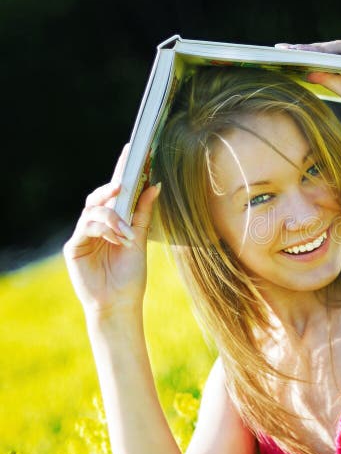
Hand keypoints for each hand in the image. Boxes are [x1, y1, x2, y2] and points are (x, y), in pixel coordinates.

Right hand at [62, 143, 161, 319]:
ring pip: (92, 210)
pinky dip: (103, 229)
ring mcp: (83, 235)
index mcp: (113, 220)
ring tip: (127, 234)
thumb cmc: (130, 275)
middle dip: (111, 187)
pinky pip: (85, 228)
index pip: (115, 191)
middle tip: (124, 183)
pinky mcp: (73, 247)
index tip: (132, 149)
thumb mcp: (140, 239)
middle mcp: (96, 224)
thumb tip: (155, 184)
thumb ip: (143, 213)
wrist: (120, 304)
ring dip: (112, 218)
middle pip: (99, 196)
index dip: (122, 170)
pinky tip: (117, 238)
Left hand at [276, 30, 340, 124]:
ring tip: (287, 52)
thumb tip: (310, 74)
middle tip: (283, 51)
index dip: (318, 61)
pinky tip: (303, 53)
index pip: (340, 60)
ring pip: (336, 48)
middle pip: (335, 51)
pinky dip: (323, 50)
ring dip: (312, 50)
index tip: (296, 61)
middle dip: (310, 52)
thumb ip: (333, 81)